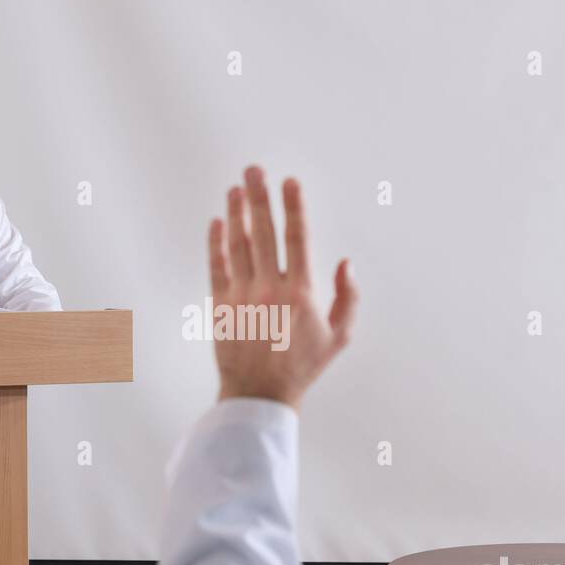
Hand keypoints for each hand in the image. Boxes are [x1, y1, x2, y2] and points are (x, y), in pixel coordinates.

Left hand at [208, 166, 358, 410]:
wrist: (260, 394)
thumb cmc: (303, 366)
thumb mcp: (339, 336)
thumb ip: (348, 298)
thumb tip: (345, 262)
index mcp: (301, 293)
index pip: (297, 238)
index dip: (293, 207)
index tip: (289, 182)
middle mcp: (270, 289)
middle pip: (264, 232)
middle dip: (260, 197)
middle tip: (255, 169)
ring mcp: (243, 296)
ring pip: (238, 244)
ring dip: (237, 213)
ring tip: (236, 188)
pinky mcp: (222, 306)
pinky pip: (217, 266)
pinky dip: (216, 242)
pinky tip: (218, 222)